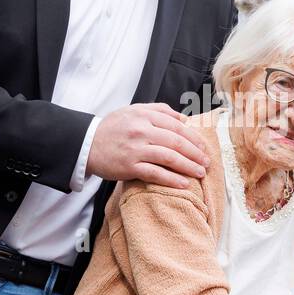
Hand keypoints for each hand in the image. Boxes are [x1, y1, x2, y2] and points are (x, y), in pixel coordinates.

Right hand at [86, 103, 210, 187]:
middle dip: (195, 153)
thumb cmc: (112, 128)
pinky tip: (183, 184)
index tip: (203, 147)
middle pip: (176, 142)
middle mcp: (142, 130)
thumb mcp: (133, 111)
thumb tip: (183, 118)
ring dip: (188, 166)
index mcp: (145, 115)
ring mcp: (136, 149)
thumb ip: (159, 110)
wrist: (86, 143)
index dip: (193, 137)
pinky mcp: (129, 166)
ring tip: (199, 173)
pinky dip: (171, 179)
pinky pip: (155, 173)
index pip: (176, 126)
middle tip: (206, 162)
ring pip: (169, 157)